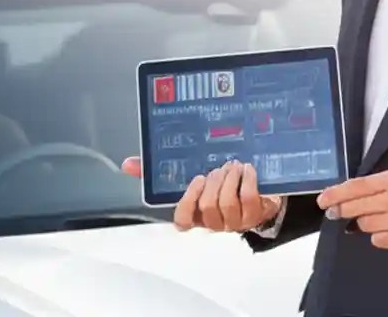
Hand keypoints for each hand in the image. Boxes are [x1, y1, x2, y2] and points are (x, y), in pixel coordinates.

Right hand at [121, 157, 281, 232]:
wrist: (259, 193)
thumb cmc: (220, 185)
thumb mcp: (192, 177)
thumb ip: (156, 173)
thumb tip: (128, 164)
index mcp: (196, 214)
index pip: (183, 221)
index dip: (188, 202)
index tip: (196, 180)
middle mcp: (214, 222)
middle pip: (208, 208)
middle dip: (212, 184)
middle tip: (218, 168)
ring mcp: (235, 220)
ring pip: (227, 204)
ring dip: (230, 180)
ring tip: (232, 166)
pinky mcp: (255, 214)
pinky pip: (248, 198)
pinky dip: (247, 181)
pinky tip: (247, 169)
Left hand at [316, 169, 387, 257]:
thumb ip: (381, 185)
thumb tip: (354, 194)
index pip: (357, 186)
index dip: (336, 193)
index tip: (324, 199)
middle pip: (354, 207)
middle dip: (341, 209)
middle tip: (334, 211)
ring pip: (364, 225)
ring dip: (367, 222)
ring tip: (382, 218)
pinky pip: (378, 240)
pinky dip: (381, 236)